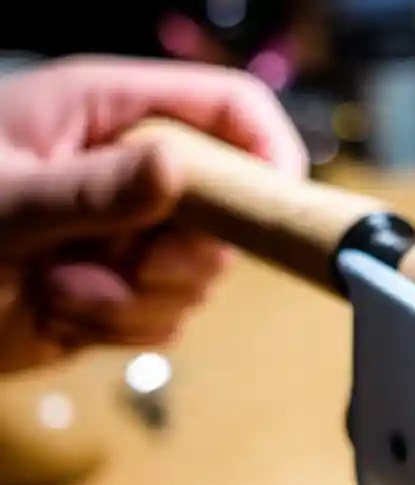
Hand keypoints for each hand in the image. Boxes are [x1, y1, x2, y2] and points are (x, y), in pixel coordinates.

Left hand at [0, 55, 305, 372]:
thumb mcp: (4, 205)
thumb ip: (93, 189)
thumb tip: (180, 169)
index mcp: (108, 113)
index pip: (231, 108)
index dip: (269, 152)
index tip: (272, 214)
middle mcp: (131, 170)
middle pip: (231, 206)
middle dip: (185, 255)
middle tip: (136, 269)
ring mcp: (127, 233)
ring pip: (197, 276)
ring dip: (137, 301)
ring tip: (64, 293)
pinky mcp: (117, 290)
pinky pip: (165, 316)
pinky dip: (119, 328)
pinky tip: (61, 314)